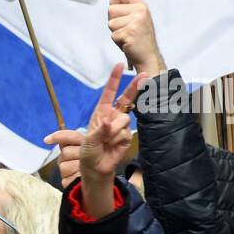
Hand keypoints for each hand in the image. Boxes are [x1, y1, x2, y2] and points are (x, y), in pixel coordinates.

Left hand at [46, 64, 138, 217]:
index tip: (119, 65)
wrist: (96, 167)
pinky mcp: (127, 136)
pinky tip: (112, 145)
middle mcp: (112, 116)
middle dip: (135, 86)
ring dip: (113, 131)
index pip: (109, 93)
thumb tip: (109, 122)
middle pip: (127, 98)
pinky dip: (117, 139)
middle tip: (145, 75)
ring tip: (105, 141)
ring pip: (123, 120)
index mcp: (101, 112)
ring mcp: (121, 125)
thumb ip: (99, 130)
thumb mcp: (88, 141)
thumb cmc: (89, 152)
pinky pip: (125, 133)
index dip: (114, 79)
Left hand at [108, 0, 165, 75]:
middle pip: (111, 9)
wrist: (148, 55)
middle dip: (114, 22)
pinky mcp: (130, 32)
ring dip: (116, 33)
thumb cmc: (140, 38)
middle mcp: (140, 11)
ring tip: (127, 36)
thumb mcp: (137, 17)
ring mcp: (136, 21)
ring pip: (111, 23)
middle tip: (126, 30)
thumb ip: (128, 6)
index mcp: (141, 5)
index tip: (118, 12)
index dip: (114, 2)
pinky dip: (118, 41)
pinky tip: (128, 43)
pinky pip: (113, 35)